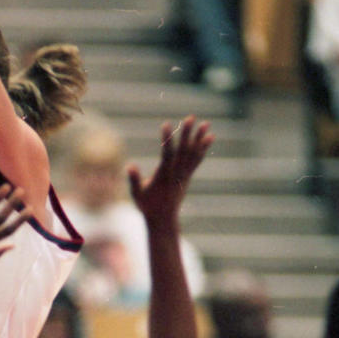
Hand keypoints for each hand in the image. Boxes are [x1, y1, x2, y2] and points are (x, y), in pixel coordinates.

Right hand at [128, 116, 213, 231]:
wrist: (163, 220)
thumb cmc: (147, 207)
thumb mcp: (137, 195)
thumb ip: (134, 180)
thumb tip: (129, 166)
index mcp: (163, 176)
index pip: (167, 155)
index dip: (167, 140)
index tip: (166, 124)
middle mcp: (177, 174)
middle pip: (183, 151)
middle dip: (187, 134)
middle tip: (190, 118)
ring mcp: (184, 175)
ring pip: (193, 154)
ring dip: (199, 138)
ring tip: (206, 123)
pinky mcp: (188, 176)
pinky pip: (197, 160)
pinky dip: (203, 148)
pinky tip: (209, 137)